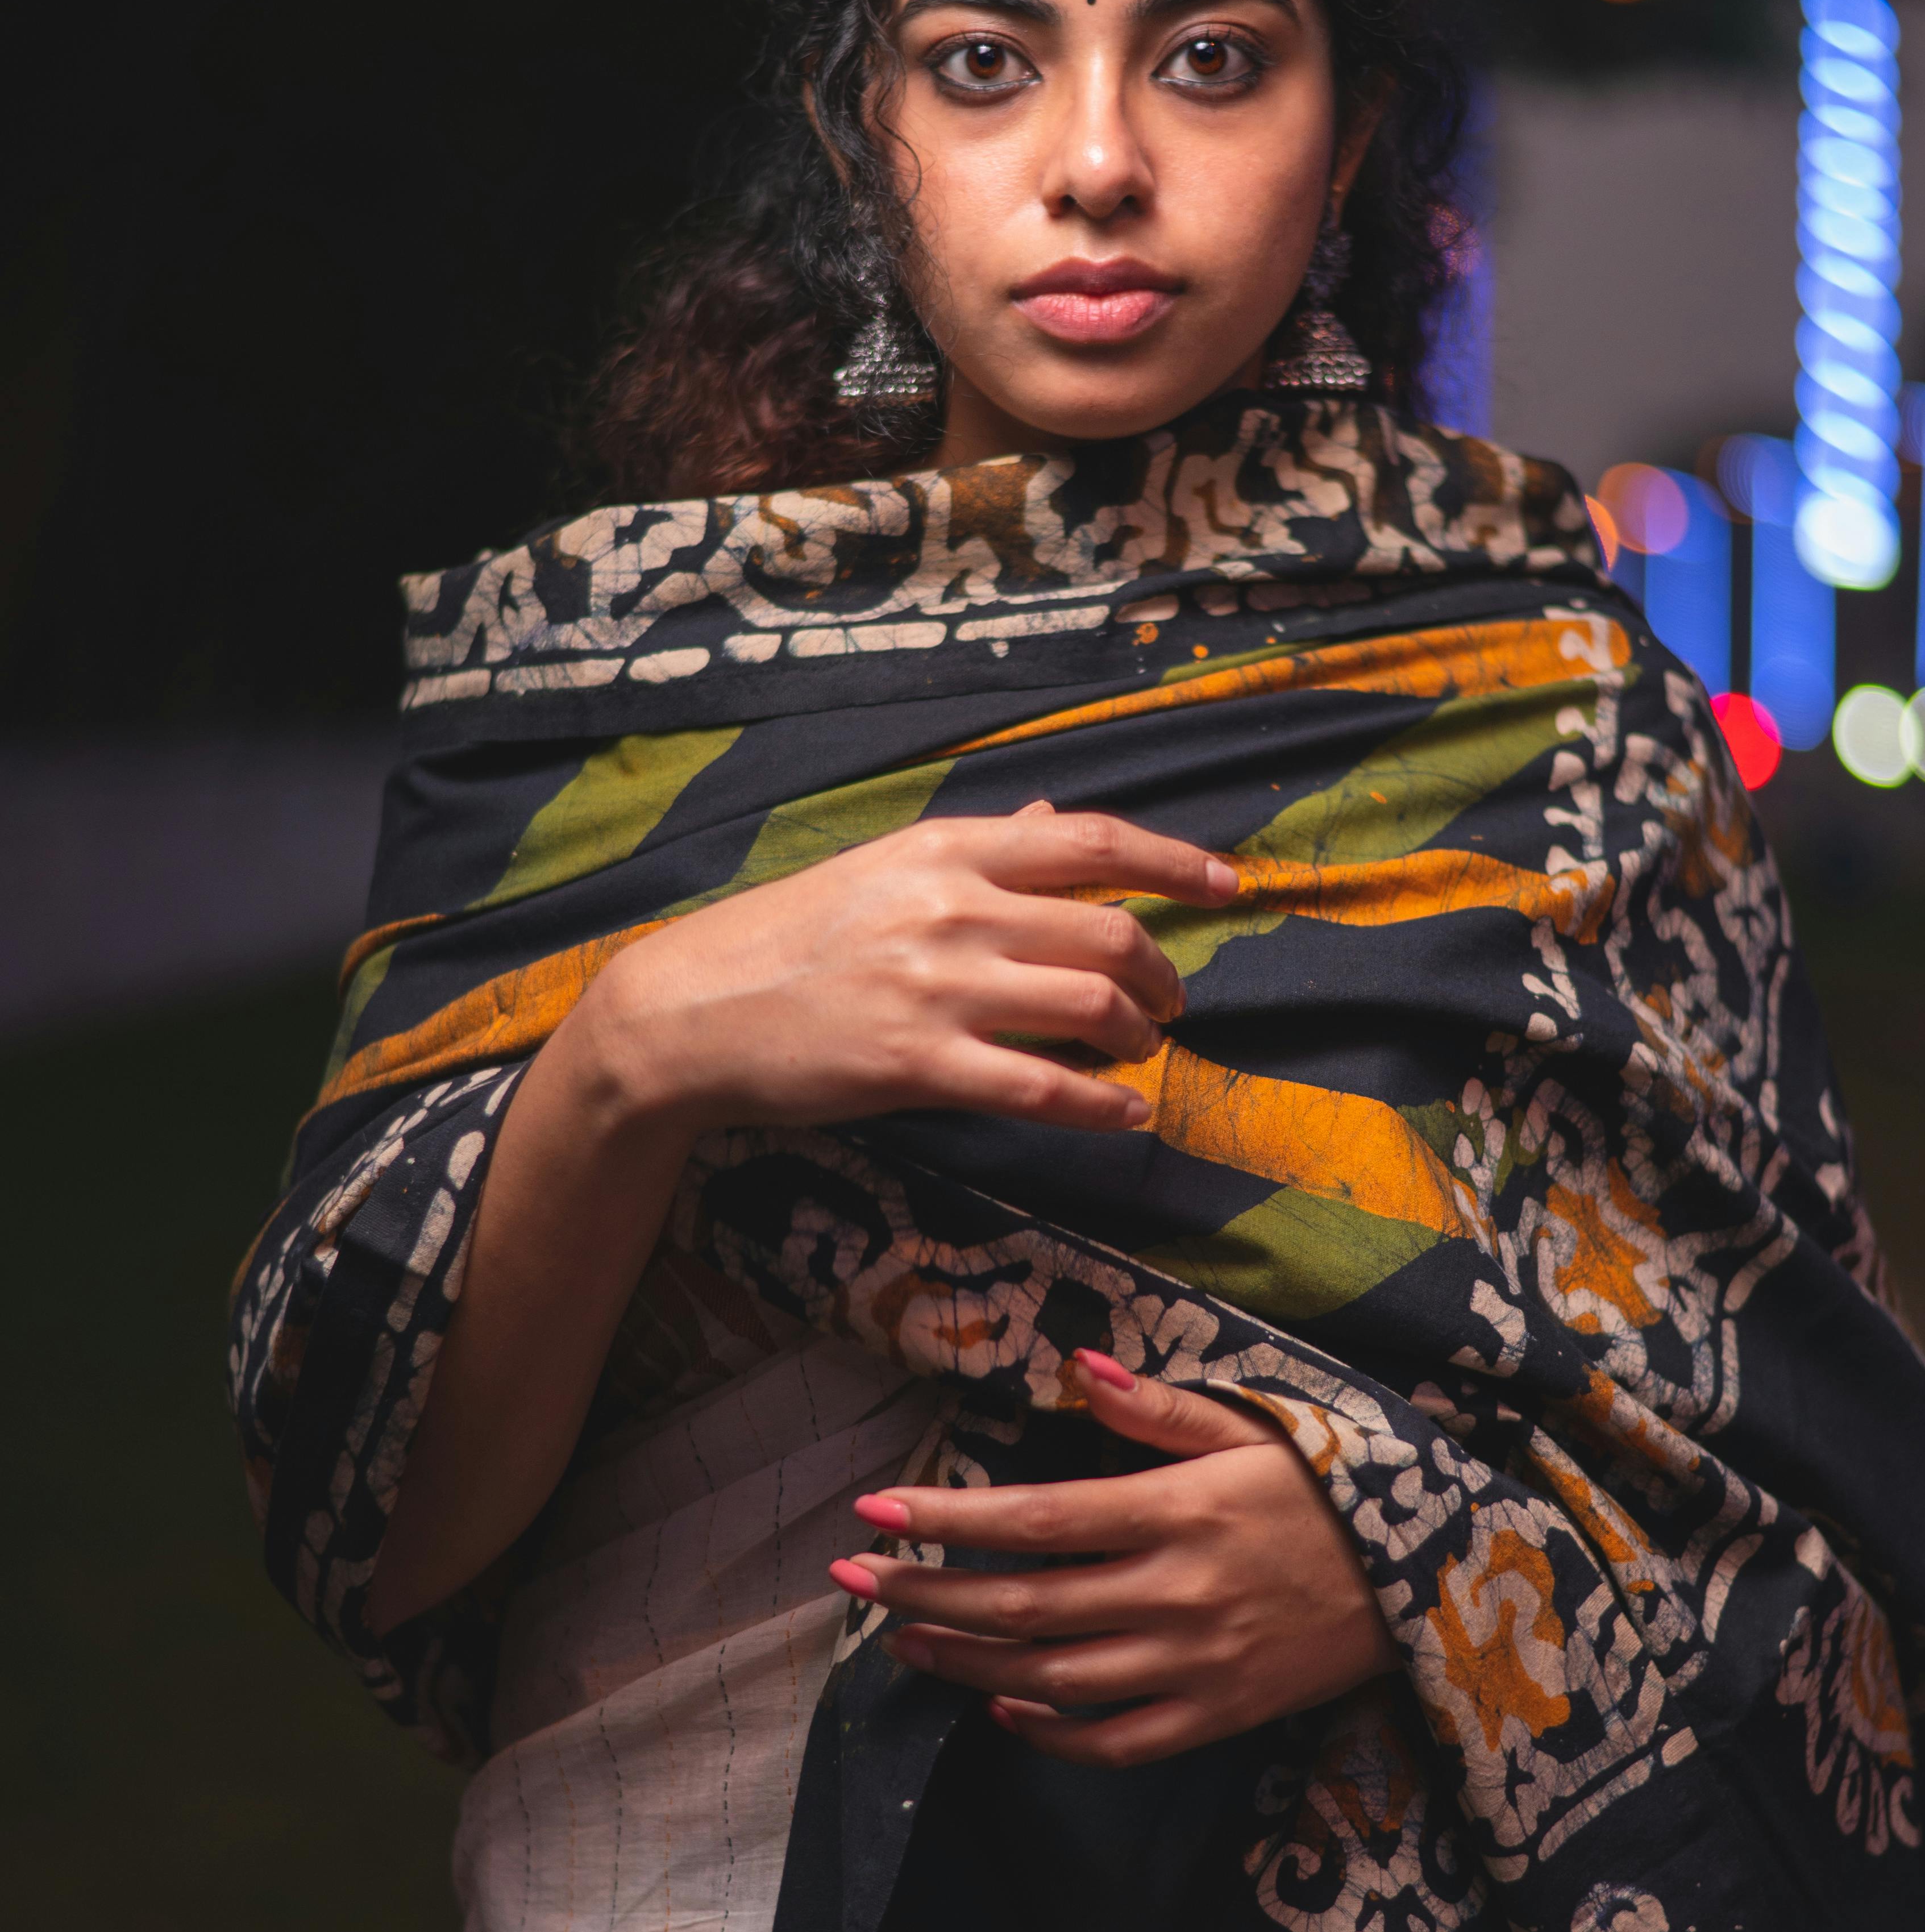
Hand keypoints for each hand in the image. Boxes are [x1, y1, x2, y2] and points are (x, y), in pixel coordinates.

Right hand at [579, 801, 1235, 1140]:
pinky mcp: (915, 1064)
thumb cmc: (788, 939)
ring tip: (1141, 1053)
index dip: (1175, 862)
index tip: (1229, 885)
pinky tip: (1125, 1113)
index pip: (1090, 840)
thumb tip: (1053, 819)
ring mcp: (935, 987)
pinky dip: (1102, 1103)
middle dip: (1163, 972)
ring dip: (1138, 1035)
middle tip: (1172, 1003)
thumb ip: (979, 849)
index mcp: (944, 848)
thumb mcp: (882, 868)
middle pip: (1108, 930)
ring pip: (1089, 1005)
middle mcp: (949, 907)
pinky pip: (1041, 1086)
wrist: (688, 1010)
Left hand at [829, 1351, 1395, 1765]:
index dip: (948, 1519)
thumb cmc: (1330, 1490)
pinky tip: (1001, 1708)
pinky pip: (1118, 1740)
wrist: (1430, 1580)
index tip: (874, 1511)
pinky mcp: (1220, 1715)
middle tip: (854, 1579)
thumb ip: (1159, 1410)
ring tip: (904, 1638)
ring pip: (1054, 1678)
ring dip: (967, 1660)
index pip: (1037, 1519)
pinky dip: (1051, 1734)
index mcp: (1180, 1512)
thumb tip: (1079, 1371)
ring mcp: (1197, 1663)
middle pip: (1024, 1603)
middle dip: (927, 1591)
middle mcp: (1178, 1593)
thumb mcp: (1255, 1429)